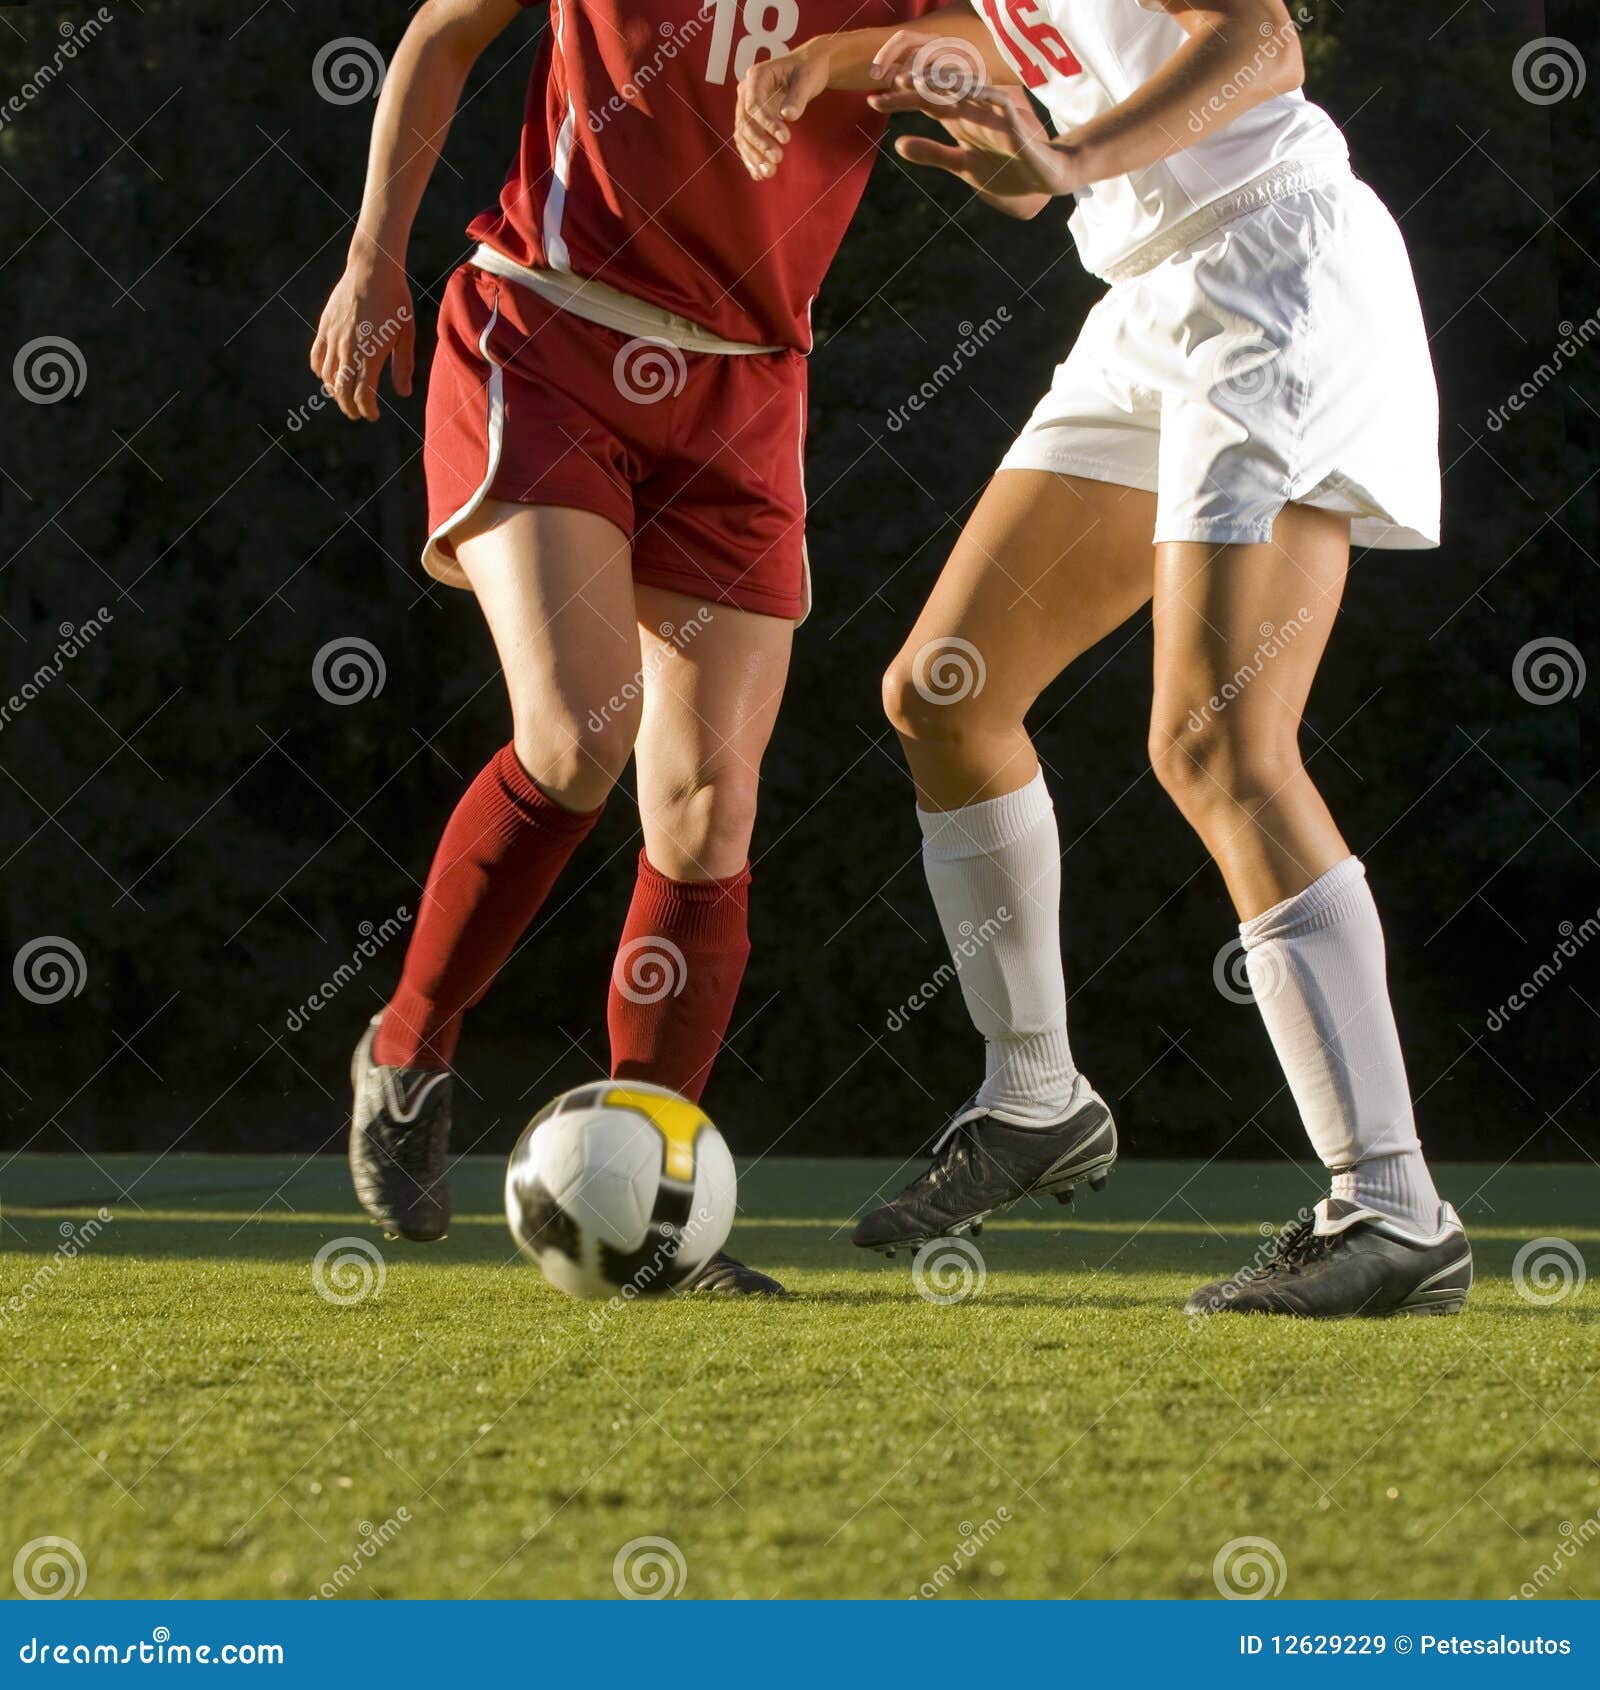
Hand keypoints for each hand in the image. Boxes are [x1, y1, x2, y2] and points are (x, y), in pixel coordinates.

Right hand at [309, 253, 414, 421]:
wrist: (372, 269)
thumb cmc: (396, 302)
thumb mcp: (406, 335)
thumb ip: (403, 366)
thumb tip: (403, 394)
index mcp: (370, 354)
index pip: (363, 394)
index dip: (367, 410)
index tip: (373, 415)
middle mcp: (348, 349)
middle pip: (342, 390)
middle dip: (349, 407)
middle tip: (356, 414)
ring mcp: (333, 338)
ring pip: (327, 376)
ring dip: (335, 391)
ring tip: (344, 397)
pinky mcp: (324, 326)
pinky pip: (317, 357)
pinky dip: (321, 372)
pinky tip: (328, 376)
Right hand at [735, 44, 831, 179]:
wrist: (805, 69)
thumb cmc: (808, 69)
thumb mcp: (807, 79)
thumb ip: (798, 97)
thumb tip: (788, 116)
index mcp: (756, 76)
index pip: (753, 104)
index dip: (767, 124)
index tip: (786, 138)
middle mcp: (746, 91)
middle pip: (745, 122)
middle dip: (760, 143)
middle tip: (778, 159)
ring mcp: (745, 107)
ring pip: (743, 135)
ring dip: (754, 156)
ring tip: (770, 172)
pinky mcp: (751, 121)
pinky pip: (746, 142)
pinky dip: (752, 158)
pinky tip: (760, 175)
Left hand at [869, 78, 1081, 207]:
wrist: (1044, 179)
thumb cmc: (1005, 169)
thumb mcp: (962, 165)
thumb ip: (932, 153)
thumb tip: (898, 144)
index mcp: (961, 118)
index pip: (927, 103)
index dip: (902, 100)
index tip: (872, 100)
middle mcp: (975, 109)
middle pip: (942, 92)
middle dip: (917, 86)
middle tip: (888, 78)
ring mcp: (996, 113)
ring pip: (969, 91)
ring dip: (945, 85)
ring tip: (921, 81)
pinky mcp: (1017, 122)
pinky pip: (1000, 104)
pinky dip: (984, 98)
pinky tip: (968, 92)